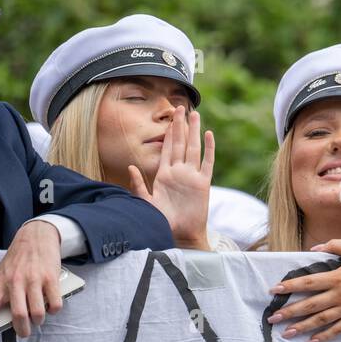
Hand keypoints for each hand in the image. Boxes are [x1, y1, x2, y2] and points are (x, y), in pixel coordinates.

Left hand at [0, 220, 63, 341]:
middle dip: (23, 330)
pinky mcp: (51, 278)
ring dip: (39, 321)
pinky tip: (51, 306)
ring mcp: (34, 280)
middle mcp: (15, 283)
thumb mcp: (1, 274)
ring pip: (38, 312)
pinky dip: (54, 310)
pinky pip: (55, 304)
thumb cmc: (17, 259)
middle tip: (25, 332)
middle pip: (19, 315)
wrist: (36, 236)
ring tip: (38, 318)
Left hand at [129, 106, 214, 249]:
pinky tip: (210, 135)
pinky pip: (207, 162)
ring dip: (194, 131)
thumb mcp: (146, 202)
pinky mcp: (203, 183)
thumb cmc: (162, 221)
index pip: (166, 149)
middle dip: (180, 125)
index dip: (168, 133)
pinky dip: (209, 148)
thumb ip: (139, 185)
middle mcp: (179, 172)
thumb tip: (130, 166)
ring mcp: (192, 176)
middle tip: (180, 107)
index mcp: (164, 175)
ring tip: (195, 114)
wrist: (180, 234)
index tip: (169, 118)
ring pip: (193, 148)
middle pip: (180, 143)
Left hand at [266, 239, 340, 341]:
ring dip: (302, 327)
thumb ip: (334, 246)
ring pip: (320, 320)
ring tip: (286, 333)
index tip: (274, 291)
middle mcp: (339, 295)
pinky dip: (324, 337)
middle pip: (310, 305)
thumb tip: (314, 248)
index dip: (290, 286)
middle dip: (289, 312)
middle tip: (272, 318)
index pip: (308, 283)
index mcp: (337, 277)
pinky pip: (337, 330)